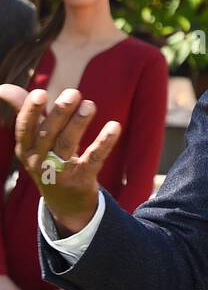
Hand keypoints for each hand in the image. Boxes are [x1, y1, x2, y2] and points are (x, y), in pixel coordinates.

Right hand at [0, 82, 118, 232]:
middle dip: (60, 113)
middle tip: (73, 92)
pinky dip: (104, 143)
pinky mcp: (81, 180)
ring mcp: (60, 173)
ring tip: (90, 104)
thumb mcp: (34, 141)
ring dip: (79, 124)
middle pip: (48, 134)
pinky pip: (93, 159)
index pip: (24, 128)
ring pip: (68, 145)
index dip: (30, 111)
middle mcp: (39, 161)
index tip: (41, 92)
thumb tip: (3, 88)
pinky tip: (114, 126)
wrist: (65, 201)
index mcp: (26, 149)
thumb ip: (25, 112)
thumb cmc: (48, 159)